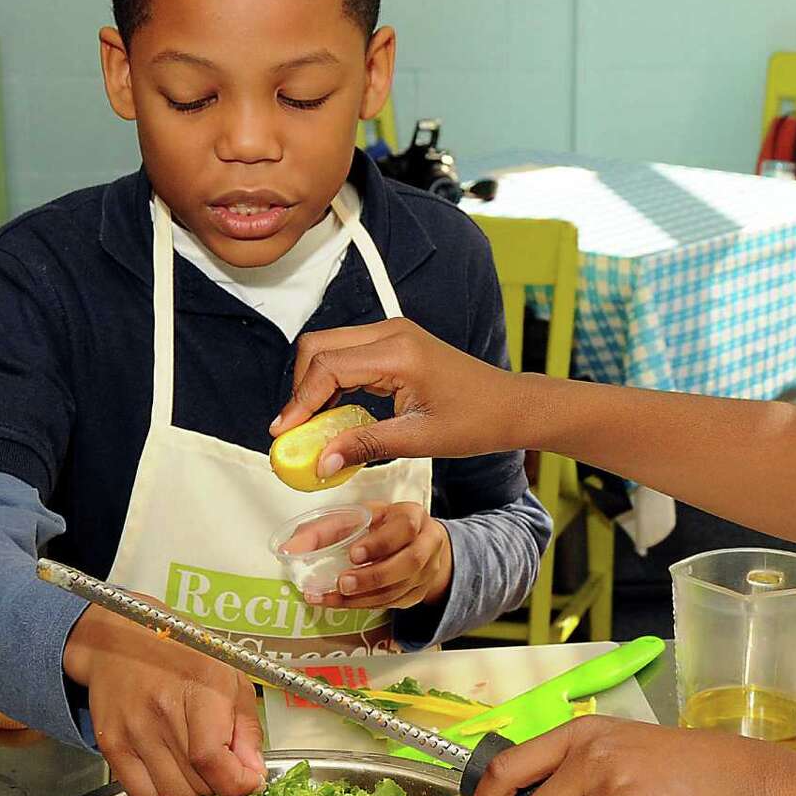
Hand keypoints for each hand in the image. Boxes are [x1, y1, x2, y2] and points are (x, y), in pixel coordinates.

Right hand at [62, 598, 266, 795]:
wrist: (120, 640)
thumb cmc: (182, 657)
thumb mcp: (231, 678)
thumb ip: (248, 729)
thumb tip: (254, 774)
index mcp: (200, 689)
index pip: (213, 759)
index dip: (238, 782)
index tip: (249, 780)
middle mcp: (163, 712)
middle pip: (198, 784)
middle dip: (218, 780)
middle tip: (217, 757)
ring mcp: (132, 731)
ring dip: (191, 787)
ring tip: (190, 758)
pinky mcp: (110, 745)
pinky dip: (159, 789)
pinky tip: (165, 764)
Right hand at [271, 319, 522, 474]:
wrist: (510, 406)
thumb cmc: (477, 420)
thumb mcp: (419, 439)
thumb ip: (365, 445)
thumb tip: (322, 461)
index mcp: (399, 352)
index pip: (328, 367)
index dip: (300, 401)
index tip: (284, 432)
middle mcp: (391, 333)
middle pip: (319, 346)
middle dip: (300, 387)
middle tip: (295, 430)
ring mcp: (393, 334)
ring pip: (330, 348)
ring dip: (315, 384)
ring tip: (312, 427)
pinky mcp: (395, 343)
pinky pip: (349, 355)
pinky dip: (333, 381)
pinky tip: (335, 413)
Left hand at [302, 501, 451, 610]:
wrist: (410, 543)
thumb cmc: (377, 527)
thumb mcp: (352, 518)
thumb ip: (320, 531)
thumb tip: (287, 550)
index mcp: (412, 517)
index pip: (405, 528)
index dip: (380, 543)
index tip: (353, 554)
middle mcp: (426, 543)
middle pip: (410, 562)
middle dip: (374, 576)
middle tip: (343, 584)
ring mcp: (426, 570)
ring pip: (403, 588)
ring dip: (366, 596)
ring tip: (335, 597)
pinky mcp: (419, 592)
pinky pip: (396, 603)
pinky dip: (366, 605)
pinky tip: (342, 603)